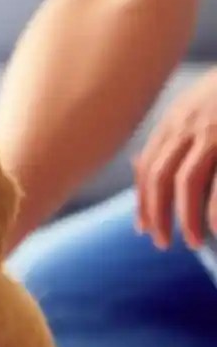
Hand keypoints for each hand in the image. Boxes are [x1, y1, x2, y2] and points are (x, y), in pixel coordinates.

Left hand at [134, 70, 216, 249]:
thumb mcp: (198, 104)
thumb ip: (174, 133)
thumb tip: (137, 167)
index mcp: (177, 118)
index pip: (148, 166)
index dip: (142, 200)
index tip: (142, 228)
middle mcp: (190, 124)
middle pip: (159, 176)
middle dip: (156, 213)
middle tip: (161, 242)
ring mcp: (215, 130)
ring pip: (186, 181)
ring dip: (184, 216)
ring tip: (190, 242)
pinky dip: (215, 208)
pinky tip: (216, 228)